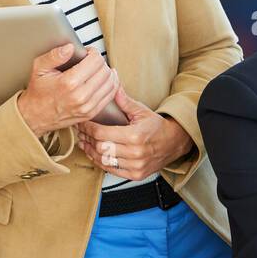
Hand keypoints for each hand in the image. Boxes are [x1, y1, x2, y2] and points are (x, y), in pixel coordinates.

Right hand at [17, 44, 118, 137]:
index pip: (95, 61)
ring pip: (111, 83)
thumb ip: (54, 56)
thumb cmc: (38, 91)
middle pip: (105, 71)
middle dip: (100, 62)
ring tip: (98, 69)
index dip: (93, 53)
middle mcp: (81, 96)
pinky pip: (110, 95)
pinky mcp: (92, 113)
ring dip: (107, 73)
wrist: (35, 116)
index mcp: (69, 83)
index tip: (88, 53)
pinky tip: (104, 79)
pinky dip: (111, 85)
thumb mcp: (39, 69)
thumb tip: (70, 47)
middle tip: (92, 61)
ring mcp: (88, 106)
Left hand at [76, 88, 193, 180]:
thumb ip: (124, 101)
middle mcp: (135, 153)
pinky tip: (96, 155)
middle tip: (80, 133)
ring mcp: (136, 165)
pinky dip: (101, 162)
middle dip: (87, 140)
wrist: (175, 142)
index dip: (87, 128)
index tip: (82, 123)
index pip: (101, 133)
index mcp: (135, 136)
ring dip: (91, 152)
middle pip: (100, 147)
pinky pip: (112, 170)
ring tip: (85, 144)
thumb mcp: (141, 111)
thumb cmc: (157, 126)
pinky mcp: (136, 174)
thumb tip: (113, 83)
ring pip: (104, 161)